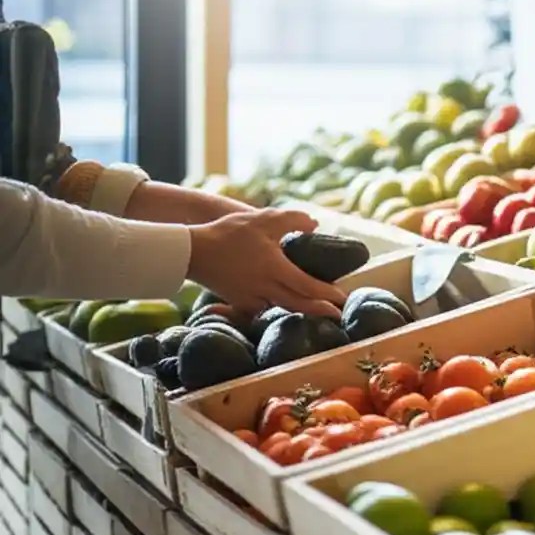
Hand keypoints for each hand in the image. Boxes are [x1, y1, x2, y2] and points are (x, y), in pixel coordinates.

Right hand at [187, 209, 345, 318]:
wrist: (192, 251)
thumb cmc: (228, 233)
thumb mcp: (263, 219)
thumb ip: (292, 220)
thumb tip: (314, 225)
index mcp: (274, 269)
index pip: (308, 286)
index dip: (327, 294)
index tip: (342, 298)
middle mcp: (265, 288)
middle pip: (299, 304)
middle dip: (320, 310)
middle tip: (337, 314)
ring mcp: (250, 298)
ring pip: (282, 307)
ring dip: (300, 309)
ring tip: (315, 308)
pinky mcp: (238, 301)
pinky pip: (262, 309)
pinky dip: (276, 308)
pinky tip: (283, 306)